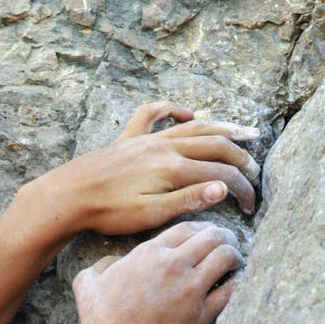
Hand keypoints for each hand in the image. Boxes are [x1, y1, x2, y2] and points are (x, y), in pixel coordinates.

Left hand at [17, 101, 260, 239]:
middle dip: (240, 157)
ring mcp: (146, 139)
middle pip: (214, 145)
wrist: (68, 196)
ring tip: (245, 131)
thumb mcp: (152, 214)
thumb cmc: (109, 212)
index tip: (251, 206)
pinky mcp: (129, 138)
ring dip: (221, 128)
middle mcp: (164, 146)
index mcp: (173, 168)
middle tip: (256, 170)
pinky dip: (172, 109)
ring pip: (193, 126)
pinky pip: (153, 114)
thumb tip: (223, 189)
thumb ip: (189, 199)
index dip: (241, 189)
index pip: (220, 175)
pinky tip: (186, 111)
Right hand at [74, 221, 242, 323]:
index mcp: (150, 253)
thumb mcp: (88, 281)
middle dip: (224, 236)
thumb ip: (104, 265)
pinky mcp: (202, 313)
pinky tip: (238, 281)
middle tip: (229, 242)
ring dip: (234, 255)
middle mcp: (174, 265)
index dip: (201, 227)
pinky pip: (230, 290)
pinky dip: (237, 282)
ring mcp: (191, 289)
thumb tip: (114, 263)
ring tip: (236, 260)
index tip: (207, 233)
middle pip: (212, 236)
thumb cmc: (101, 320)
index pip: (187, 228)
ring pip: (225, 257)